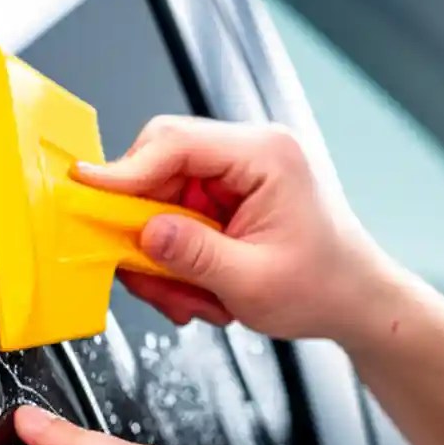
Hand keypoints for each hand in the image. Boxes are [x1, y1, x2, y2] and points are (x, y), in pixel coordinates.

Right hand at [75, 116, 396, 340]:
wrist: (355, 301)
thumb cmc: (325, 286)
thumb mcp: (253, 281)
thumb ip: (194, 255)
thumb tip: (143, 231)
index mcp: (265, 155)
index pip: (175, 143)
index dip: (125, 170)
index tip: (89, 192)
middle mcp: (248, 153)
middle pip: (158, 165)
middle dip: (143, 224)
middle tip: (145, 271)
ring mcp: (234, 174)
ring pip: (159, 197)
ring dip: (162, 253)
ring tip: (193, 296)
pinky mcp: (223, 196)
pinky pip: (173, 216)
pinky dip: (174, 258)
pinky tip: (200, 287)